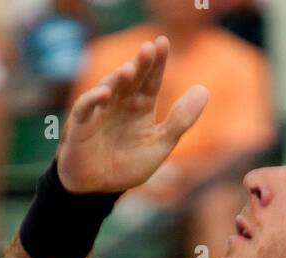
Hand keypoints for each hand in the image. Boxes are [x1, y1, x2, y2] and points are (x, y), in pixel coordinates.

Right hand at [58, 38, 208, 195]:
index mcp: (141, 107)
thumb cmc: (127, 165)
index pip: (151, 81)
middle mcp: (120, 103)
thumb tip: (204, 90)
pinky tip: (104, 94)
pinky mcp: (81, 125)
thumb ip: (180, 120)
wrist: (99, 188)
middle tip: (149, 48)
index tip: (164, 42)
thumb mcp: (160, 144)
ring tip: (129, 70)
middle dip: (139, 65)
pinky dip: (93, 100)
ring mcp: (100, 111)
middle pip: (131, 80)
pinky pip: (85, 108)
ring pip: (108, 89)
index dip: (158, 63)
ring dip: (117, 80)